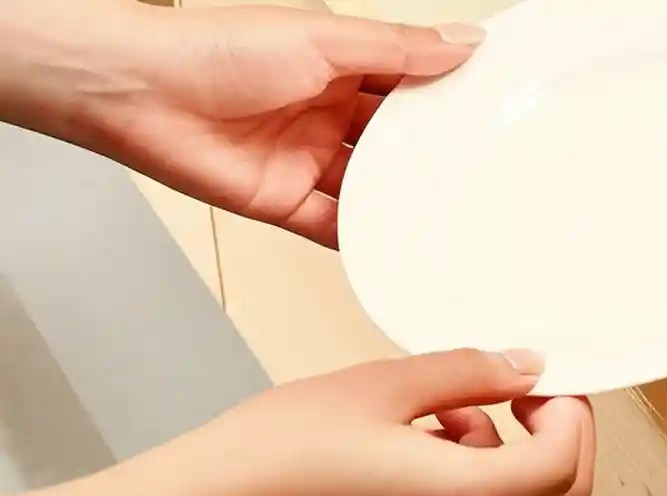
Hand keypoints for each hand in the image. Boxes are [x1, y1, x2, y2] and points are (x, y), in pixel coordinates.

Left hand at [0, 0, 483, 247]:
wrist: (135, 93)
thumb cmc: (212, 50)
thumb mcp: (324, 40)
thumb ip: (399, 50)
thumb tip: (464, 41)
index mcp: (340, 66)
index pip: (411, 85)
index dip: (450, 98)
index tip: (496, 111)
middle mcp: (327, 113)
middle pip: (397, 141)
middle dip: (435, 156)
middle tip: (485, 171)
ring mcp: (308, 160)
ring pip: (373, 188)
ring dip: (407, 200)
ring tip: (456, 215)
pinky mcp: (286, 202)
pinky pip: (337, 227)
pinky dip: (368, 240)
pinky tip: (403, 247)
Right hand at [0, 349, 592, 495]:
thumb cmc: (272, 453)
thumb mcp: (381, 385)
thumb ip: (469, 372)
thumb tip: (527, 366)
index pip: (565, 462)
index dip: (571, 412)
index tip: (543, 378)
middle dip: (558, 439)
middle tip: (522, 391)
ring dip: (506, 457)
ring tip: (444, 408)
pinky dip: (468, 481)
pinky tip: (411, 441)